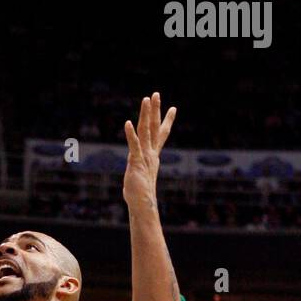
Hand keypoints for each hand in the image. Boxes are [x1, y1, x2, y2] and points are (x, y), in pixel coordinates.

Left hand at [123, 92, 176, 211]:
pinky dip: (130, 134)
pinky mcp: (136, 162)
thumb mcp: (141, 178)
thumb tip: (140, 174)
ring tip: (147, 99)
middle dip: (156, 110)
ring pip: (146, 131)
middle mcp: (150, 153)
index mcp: (153, 156)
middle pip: (155, 127)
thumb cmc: (140, 196)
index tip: (173, 108)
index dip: (167, 121)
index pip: (161, 135)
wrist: (143, 206)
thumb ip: (140, 171)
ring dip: (146, 114)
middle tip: (156, 94)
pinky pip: (133, 145)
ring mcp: (144, 156)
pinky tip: (127, 123)